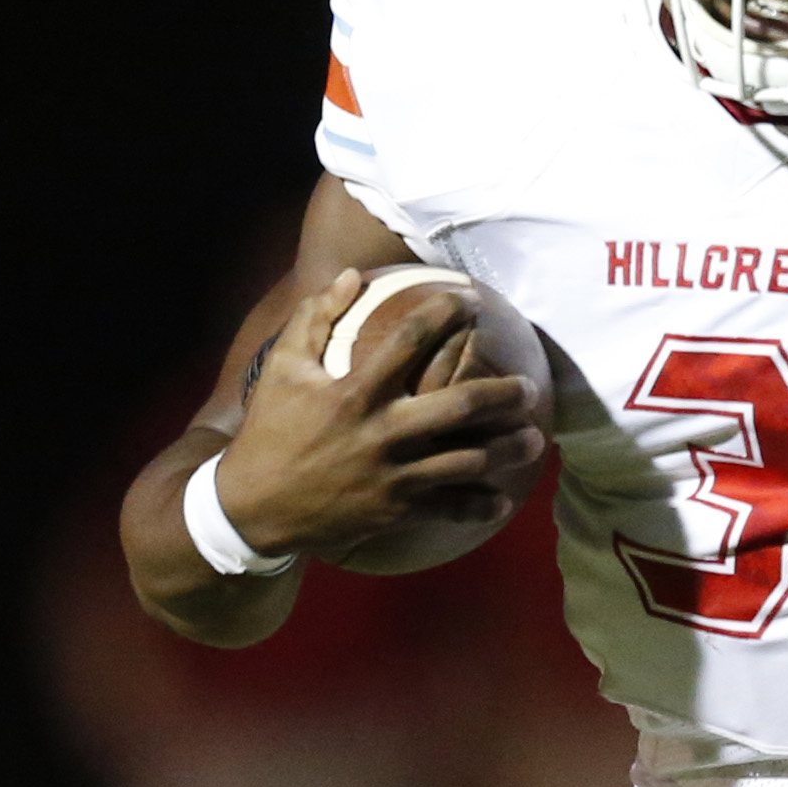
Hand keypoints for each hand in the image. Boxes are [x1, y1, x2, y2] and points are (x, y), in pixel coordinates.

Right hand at [212, 269, 544, 559]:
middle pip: (460, 406)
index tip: (471, 300)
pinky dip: (480, 505)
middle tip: (527, 385)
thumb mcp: (281, 369)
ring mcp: (393, 474)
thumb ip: (314, 319)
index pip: (411, 340)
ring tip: (534, 439)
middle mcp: (381, 431)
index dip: (445, 314)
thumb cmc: (270, 432)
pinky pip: (449, 508)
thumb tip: (349, 276)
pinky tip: (503, 499)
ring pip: (467, 460)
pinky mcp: (395, 510)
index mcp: (355, 392)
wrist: (253, 509)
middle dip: (502, 393)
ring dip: (506, 449)